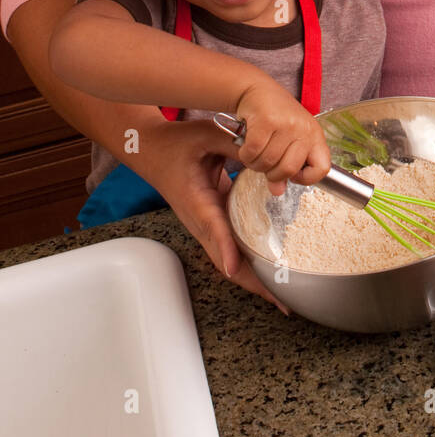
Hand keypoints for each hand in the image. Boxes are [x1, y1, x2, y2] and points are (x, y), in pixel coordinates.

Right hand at [133, 116, 291, 315]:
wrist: (150, 150)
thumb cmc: (174, 143)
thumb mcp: (206, 136)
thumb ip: (236, 145)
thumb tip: (267, 158)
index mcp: (195, 200)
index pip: (212, 226)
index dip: (225, 247)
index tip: (233, 268)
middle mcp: (199, 219)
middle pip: (224, 257)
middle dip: (250, 281)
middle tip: (281, 301)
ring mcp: (204, 225)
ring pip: (228, 258)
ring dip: (252, 277)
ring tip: (281, 295)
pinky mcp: (212, 222)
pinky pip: (231, 247)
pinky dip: (249, 262)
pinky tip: (270, 269)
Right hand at [234, 81, 330, 195]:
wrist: (257, 90)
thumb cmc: (275, 117)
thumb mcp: (287, 141)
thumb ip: (285, 167)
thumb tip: (277, 191)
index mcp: (315, 136)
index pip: (323, 168)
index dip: (306, 178)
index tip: (293, 175)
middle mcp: (304, 129)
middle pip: (289, 169)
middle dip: (272, 174)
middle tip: (265, 164)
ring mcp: (286, 124)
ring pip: (268, 162)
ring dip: (255, 164)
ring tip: (254, 153)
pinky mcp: (267, 120)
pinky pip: (253, 151)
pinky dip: (246, 155)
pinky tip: (246, 146)